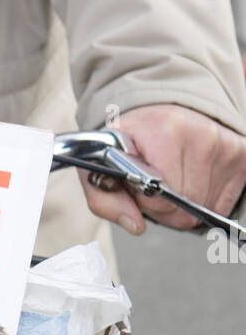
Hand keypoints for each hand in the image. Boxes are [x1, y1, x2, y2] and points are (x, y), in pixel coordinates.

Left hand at [79, 104, 245, 235]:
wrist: (161, 108)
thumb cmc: (131, 141)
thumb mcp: (103, 166)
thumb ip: (106, 201)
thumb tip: (135, 226)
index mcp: (163, 131)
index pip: (160, 200)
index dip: (146, 201)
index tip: (139, 183)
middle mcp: (200, 133)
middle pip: (184, 209)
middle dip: (165, 207)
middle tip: (156, 183)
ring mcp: (224, 144)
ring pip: (204, 208)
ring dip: (185, 204)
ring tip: (174, 177)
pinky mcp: (241, 153)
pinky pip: (222, 204)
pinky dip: (206, 199)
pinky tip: (194, 177)